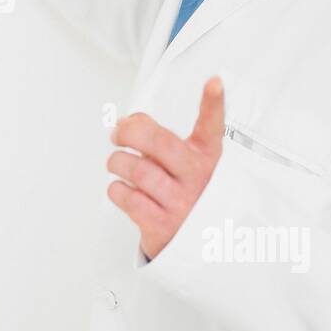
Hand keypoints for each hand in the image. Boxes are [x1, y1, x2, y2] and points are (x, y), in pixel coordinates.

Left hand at [106, 78, 224, 258]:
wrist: (197, 247)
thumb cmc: (186, 196)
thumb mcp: (186, 165)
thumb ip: (162, 140)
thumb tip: (129, 121)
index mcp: (207, 158)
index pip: (213, 126)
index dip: (214, 103)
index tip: (214, 82)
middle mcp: (198, 179)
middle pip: (158, 142)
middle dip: (128, 131)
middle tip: (117, 132)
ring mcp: (181, 203)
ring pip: (137, 169)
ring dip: (117, 162)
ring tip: (118, 163)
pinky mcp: (162, 225)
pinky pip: (127, 197)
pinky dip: (116, 189)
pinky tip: (121, 188)